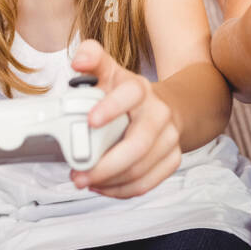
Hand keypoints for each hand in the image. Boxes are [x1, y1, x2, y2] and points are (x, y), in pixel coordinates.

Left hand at [67, 39, 179, 198]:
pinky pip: (147, 183)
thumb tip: (79, 60)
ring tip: (85, 181)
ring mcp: (169, 138)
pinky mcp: (172, 159)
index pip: (131, 94)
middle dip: (105, 165)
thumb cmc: (127, 95)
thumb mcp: (109, 72)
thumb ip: (92, 59)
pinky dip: (121, 190)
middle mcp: (159, 113)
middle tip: (78, 174)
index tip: (90, 120)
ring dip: (109, 181)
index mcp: (140, 89)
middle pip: (138, 144)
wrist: (164, 108)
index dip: (112, 106)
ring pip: (141, 168)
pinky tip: (103, 186)